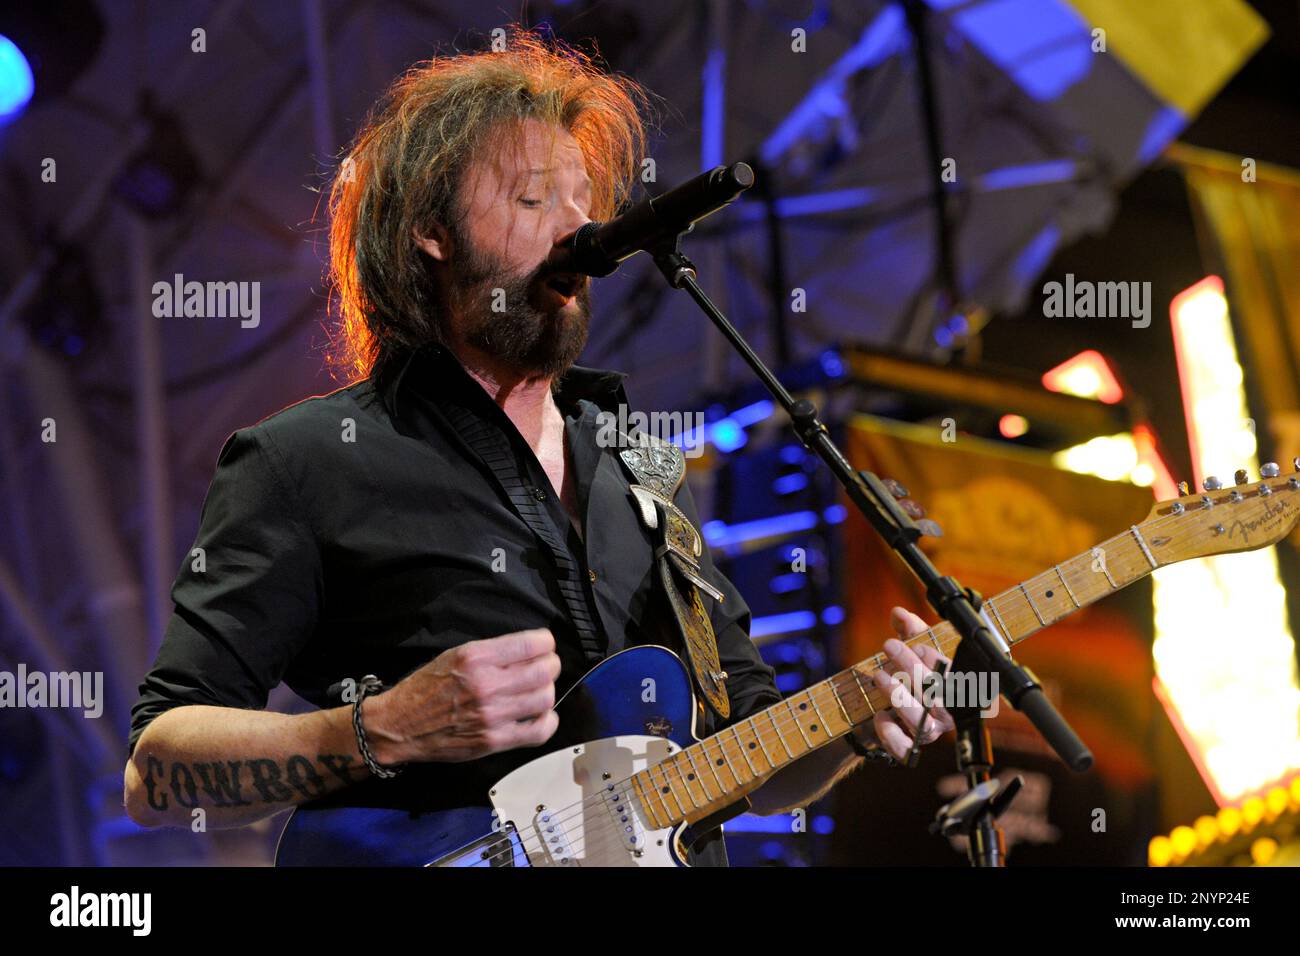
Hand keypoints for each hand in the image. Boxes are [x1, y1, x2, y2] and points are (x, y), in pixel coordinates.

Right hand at [363, 628, 561, 764]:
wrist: (400, 725)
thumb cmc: (426, 688)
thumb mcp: (455, 654)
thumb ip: (492, 652)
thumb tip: (528, 649)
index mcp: (476, 657)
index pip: (532, 644)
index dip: (545, 643)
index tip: (544, 645)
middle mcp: (486, 685)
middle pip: (545, 671)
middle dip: (550, 665)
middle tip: (545, 667)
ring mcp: (491, 715)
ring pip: (545, 698)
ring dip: (547, 691)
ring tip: (538, 690)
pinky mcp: (493, 740)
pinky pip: (538, 731)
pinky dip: (547, 722)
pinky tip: (539, 715)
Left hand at [855, 607, 955, 761]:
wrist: (887, 708)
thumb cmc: (909, 674)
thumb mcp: (911, 649)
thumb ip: (909, 631)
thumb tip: (899, 614)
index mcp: (955, 687)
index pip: (952, 675)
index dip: (933, 659)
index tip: (913, 643)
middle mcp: (947, 712)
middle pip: (936, 695)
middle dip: (911, 667)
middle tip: (889, 645)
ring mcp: (930, 731)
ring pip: (921, 721)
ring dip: (898, 695)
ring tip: (879, 675)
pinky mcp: (910, 746)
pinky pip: (905, 747)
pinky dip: (890, 733)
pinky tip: (880, 714)